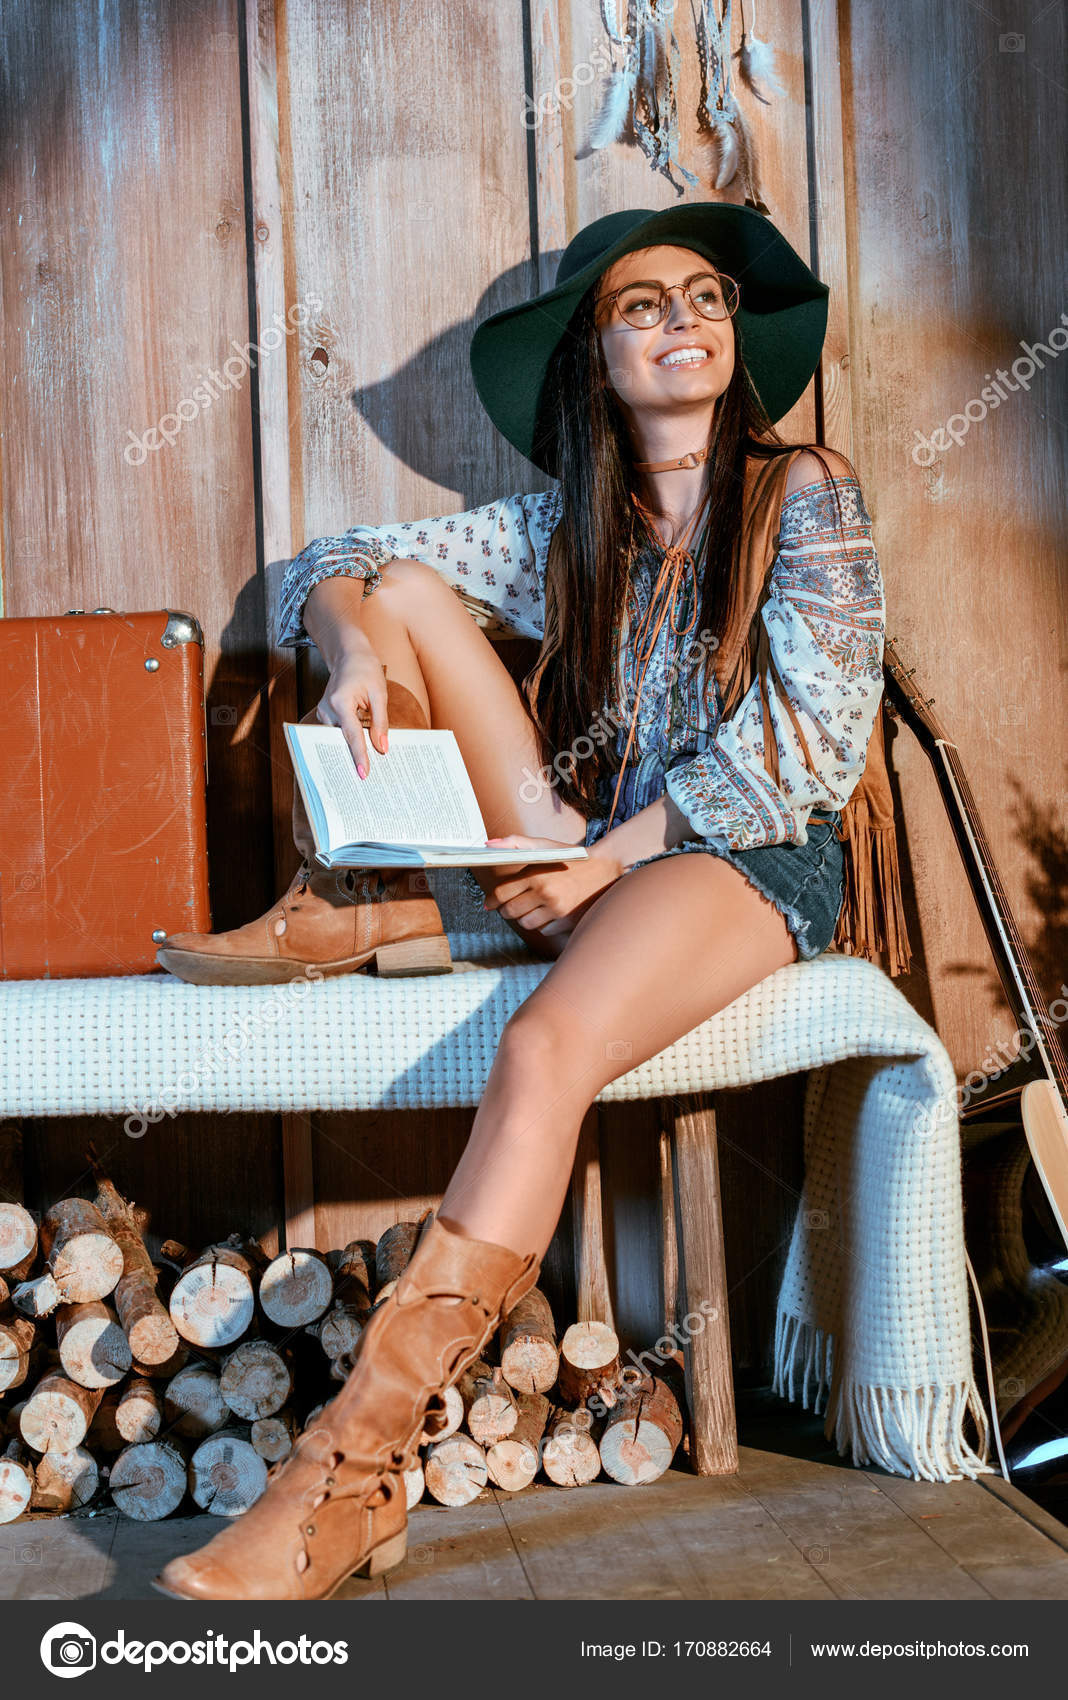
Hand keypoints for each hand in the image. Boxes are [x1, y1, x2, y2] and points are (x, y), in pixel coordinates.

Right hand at [314, 633, 388, 777]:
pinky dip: (348, 740)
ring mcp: (323, 712)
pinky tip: (359, 751)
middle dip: (353, 757)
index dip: (359, 756)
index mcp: (341, 701)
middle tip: (366, 780)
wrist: (349, 654)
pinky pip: (337, 732)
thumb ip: (380, 722)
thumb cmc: (365, 669)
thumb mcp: (379, 693)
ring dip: (351, 749)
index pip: (352, 735)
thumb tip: (382, 747)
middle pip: (342, 740)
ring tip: (364, 768)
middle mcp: (327, 709)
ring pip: (338, 738)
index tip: (363, 774)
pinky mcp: (325, 714)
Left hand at [482, 835, 624, 936]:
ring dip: (524, 917)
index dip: (491, 901)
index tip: (489, 904)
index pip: (501, 894)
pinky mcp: (567, 921)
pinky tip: (548, 913)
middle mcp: (545, 893)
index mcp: (536, 875)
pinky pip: (544, 930)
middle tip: (510, 905)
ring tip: (531, 908)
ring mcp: (556, 909)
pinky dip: (543, 924)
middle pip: (510, 911)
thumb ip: (515, 843)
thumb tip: (488, 845)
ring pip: (525, 923)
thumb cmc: (571, 857)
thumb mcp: (545, 845)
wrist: (606, 869)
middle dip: (506, 910)